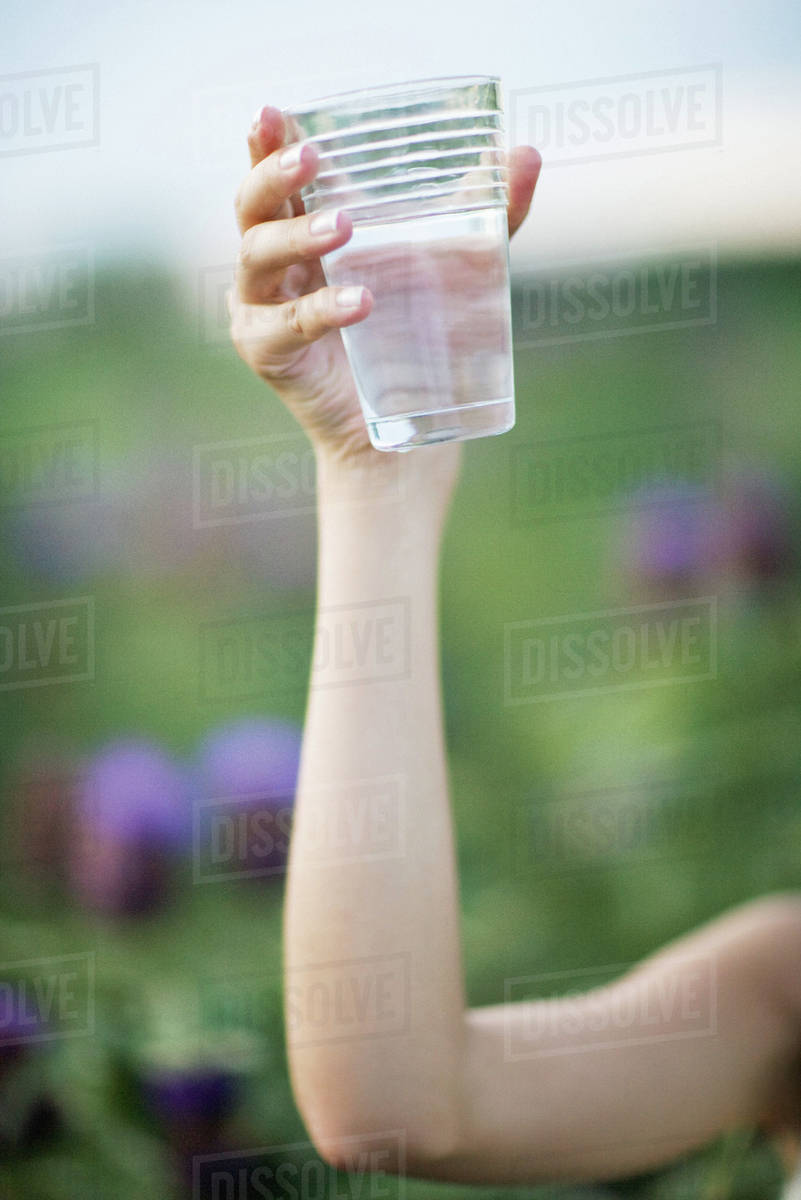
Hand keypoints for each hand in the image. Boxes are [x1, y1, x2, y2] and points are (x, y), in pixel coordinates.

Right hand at [229, 105, 540, 476]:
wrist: (401, 427)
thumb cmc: (416, 335)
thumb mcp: (454, 265)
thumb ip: (485, 212)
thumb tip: (525, 154)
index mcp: (301, 228)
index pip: (276, 175)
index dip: (266, 140)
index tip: (274, 110)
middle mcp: (270, 262)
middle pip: (251, 206)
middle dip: (274, 175)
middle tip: (311, 157)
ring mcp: (261, 306)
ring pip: (257, 255)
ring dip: (299, 234)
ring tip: (345, 225)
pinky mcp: (267, 352)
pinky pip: (288, 324)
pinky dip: (323, 308)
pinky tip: (361, 300)